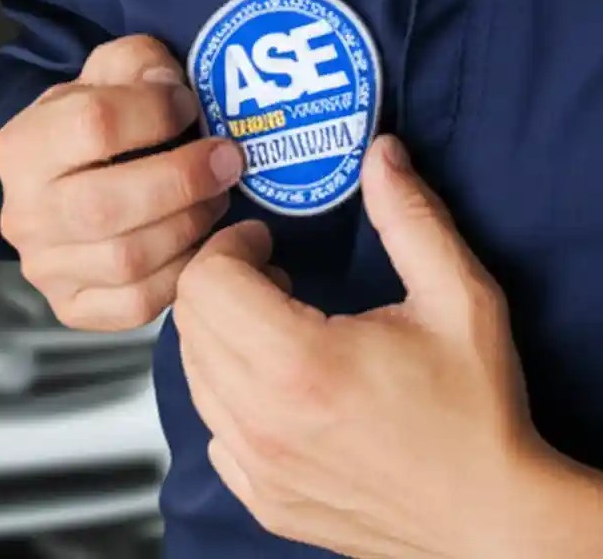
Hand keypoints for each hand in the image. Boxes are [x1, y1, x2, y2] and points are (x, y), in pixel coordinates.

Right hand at [0, 35, 244, 330]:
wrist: (66, 181)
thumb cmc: (93, 125)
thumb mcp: (108, 74)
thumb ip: (138, 63)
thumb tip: (169, 90)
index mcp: (20, 147)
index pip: (92, 124)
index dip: (155, 112)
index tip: (187, 105)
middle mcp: (23, 214)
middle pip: (106, 205)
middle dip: (183, 181)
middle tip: (227, 162)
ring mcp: (45, 268)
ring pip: (127, 261)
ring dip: (191, 227)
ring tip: (215, 199)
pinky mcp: (73, 307)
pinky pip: (136, 306)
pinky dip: (180, 275)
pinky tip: (199, 245)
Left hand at [174, 135, 542, 557]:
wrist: (491, 519)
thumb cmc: (477, 418)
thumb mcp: (458, 301)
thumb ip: (410, 220)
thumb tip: (381, 158)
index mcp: (299, 364)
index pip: (205, 281)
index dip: (228, 246)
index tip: (261, 242)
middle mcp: (261, 419)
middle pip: (187, 320)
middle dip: (217, 282)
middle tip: (268, 276)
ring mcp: (254, 463)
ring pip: (191, 372)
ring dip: (219, 335)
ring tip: (277, 326)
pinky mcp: (259, 493)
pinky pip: (210, 425)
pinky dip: (227, 394)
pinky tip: (276, 384)